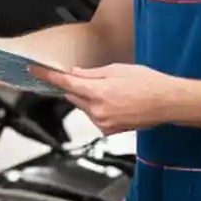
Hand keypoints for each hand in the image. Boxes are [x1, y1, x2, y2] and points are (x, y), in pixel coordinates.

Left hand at [30, 62, 179, 134]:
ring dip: (90, 98)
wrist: (167, 103)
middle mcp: (97, 110)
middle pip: (73, 95)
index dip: (46, 75)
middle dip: (78, 86)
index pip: (64, 82)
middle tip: (95, 80)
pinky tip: (117, 103)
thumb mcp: (117, 70)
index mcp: (98, 91)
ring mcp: (102, 122)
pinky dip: (98, 109)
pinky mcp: (108, 130)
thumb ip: (92, 74)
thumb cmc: (147, 83)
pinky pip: (94, 117)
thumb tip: (75, 73)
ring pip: (83, 107)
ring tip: (115, 92)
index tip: (33, 70)